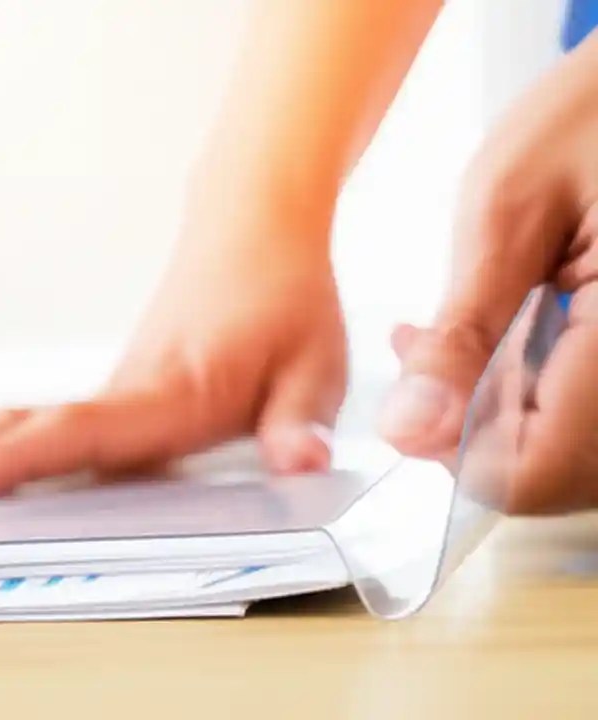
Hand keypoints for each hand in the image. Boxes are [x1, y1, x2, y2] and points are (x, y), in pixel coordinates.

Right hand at [0, 210, 347, 501]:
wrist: (254, 233)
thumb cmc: (284, 302)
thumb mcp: (316, 367)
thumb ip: (298, 423)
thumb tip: (300, 468)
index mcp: (167, 396)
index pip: (76, 432)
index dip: (11, 462)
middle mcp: (120, 395)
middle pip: (14, 428)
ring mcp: (104, 396)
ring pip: (8, 424)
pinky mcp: (105, 401)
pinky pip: (27, 426)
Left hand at [377, 33, 597, 513]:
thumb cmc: (596, 114)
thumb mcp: (510, 210)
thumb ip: (461, 332)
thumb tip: (406, 430)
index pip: (534, 471)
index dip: (454, 456)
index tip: (410, 408)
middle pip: (557, 475)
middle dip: (472, 436)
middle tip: (423, 366)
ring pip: (576, 455)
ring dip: (503, 418)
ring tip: (450, 344)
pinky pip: (594, 417)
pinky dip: (540, 396)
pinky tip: (503, 341)